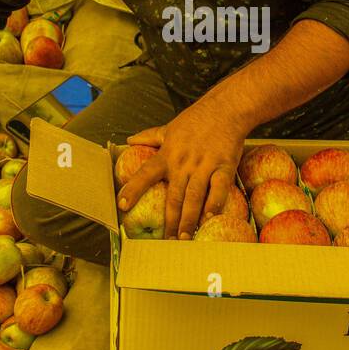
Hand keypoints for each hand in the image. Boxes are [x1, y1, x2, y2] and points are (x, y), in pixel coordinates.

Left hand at [117, 100, 249, 239]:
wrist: (226, 109)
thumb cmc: (197, 119)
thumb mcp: (169, 127)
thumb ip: (150, 136)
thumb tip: (129, 140)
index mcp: (167, 153)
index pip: (145, 173)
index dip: (133, 189)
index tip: (122, 205)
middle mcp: (183, 162)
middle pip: (172, 195)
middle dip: (168, 220)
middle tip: (165, 240)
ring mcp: (204, 165)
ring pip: (193, 197)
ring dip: (187, 219)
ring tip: (183, 237)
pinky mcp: (224, 167)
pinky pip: (218, 190)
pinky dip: (213, 205)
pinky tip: (208, 220)